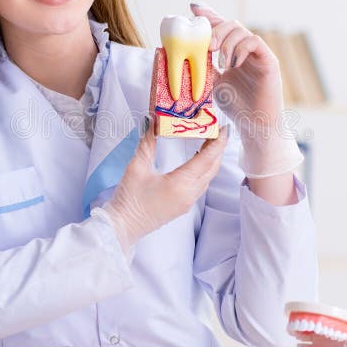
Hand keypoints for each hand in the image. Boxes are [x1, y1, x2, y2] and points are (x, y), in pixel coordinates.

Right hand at [100, 123, 228, 250]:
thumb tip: (153, 119)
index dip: (218, 142)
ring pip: (208, 177)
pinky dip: (204, 170)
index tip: (224, 127)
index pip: (207, 158)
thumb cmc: (128, 199)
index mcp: (181, 184)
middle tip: (217, 129)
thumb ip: (147, 142)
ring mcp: (188, 202)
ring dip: (212, 159)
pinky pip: (201, 185)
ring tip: (209, 141)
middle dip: (218, 148)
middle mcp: (189, 194)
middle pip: (212, 168)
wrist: (122, 227)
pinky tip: (198, 160)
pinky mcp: (183, 206)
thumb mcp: (137, 167)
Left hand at [189, 3, 301, 178]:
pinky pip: (255, 42)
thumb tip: (184, 56)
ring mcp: (258, 53)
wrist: (254, 124)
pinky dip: (241, 48)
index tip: (192, 8)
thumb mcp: (213, 82)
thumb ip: (204, 67)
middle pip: (231, 24)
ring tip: (220, 62)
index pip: (221, 27)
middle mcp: (246, 49)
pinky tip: (233, 63)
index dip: (208, 15)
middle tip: (207, 46)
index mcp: (233, 51)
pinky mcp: (268, 61)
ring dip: (227, 42)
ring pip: (242, 31)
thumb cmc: (236, 104)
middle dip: (216, 29)